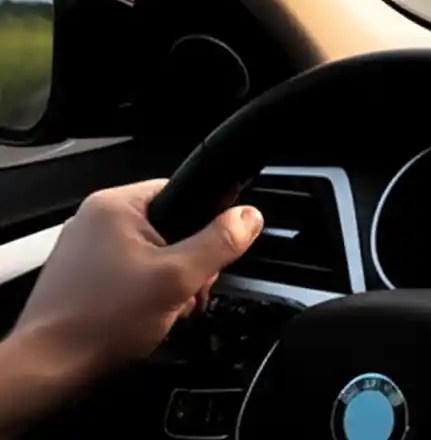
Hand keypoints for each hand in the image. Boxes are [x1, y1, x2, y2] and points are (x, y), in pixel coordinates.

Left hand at [12, 179, 262, 380]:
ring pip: (155, 255)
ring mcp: (86, 251)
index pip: (182, 191)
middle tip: (187, 291)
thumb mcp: (177, 278)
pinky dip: (148, 295)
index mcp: (116, 205)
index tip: (213, 253)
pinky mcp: (84, 279)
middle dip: (190, 264)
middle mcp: (96, 221)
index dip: (207, 222)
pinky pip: (132, 275)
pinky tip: (147, 318)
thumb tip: (250, 216)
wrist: (49, 370)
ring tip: (166, 310)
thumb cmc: (104, 320)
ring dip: (171, 284)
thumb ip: (219, 243)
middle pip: (172, 227)